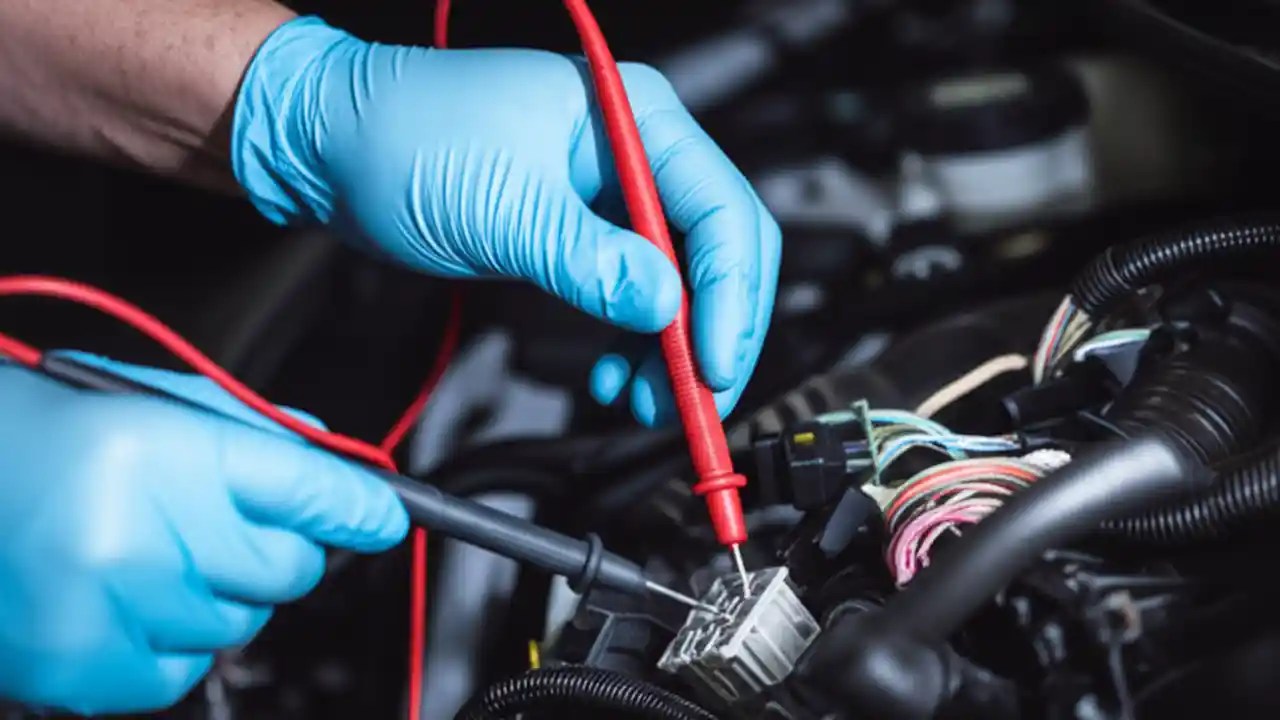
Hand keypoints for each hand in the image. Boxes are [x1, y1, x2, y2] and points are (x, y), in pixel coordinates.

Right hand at [0, 353, 406, 714]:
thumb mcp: (140, 403)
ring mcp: (107, 611)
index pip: (306, 485)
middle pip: (289, 567)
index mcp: (154, 448)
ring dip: (217, 592)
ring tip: (144, 550)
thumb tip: (328, 462)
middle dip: (274, 546)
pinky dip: (172, 640)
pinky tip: (123, 596)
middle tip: (216, 522)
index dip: (357, 504)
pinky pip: (185, 671)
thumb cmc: (29, 436)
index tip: (383, 516)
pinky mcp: (82, 670)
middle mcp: (135, 533)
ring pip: (241, 621)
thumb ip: (243, 430)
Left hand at [232, 17, 780, 425]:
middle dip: (709, 333)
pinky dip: (633, 342)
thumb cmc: (400, 135)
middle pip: (715, 253)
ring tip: (646, 404)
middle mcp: (635, 153)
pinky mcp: (580, 233)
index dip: (729, 298)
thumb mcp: (502, 207)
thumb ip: (590, 261)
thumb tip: (666, 307)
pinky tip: (613, 377)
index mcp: (634, 117)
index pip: (722, 213)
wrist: (328, 142)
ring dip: (672, 351)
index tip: (713, 366)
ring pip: (679, 284)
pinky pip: (633, 295)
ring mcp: (610, 195)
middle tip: (697, 403)